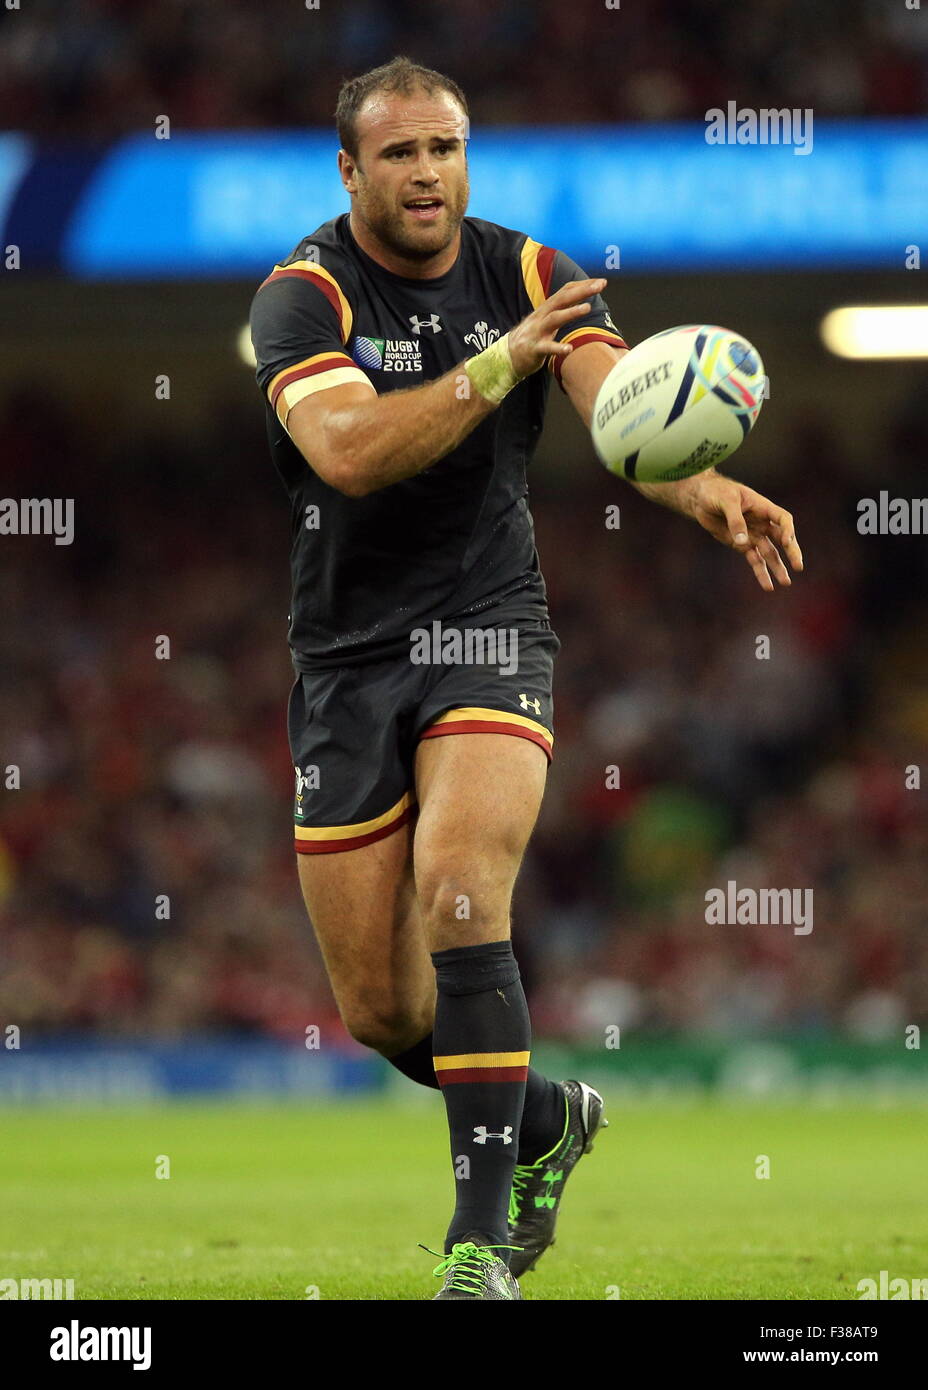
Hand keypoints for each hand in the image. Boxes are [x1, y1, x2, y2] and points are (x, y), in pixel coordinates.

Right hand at [507, 278, 606, 378]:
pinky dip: (558, 348)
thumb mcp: (546, 319)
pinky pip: (547, 348)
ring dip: (571, 312)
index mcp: (547, 308)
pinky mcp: (534, 349)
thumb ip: (561, 309)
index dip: (583, 285)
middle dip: (581, 291)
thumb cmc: (533, 336)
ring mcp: (538, 332)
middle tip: (600, 285)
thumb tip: (580, 298)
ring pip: (554, 319)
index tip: (601, 282)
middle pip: (562, 299)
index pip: (566, 291)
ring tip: (587, 308)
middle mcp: (542, 316)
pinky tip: (569, 349)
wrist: (508, 355)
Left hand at [682, 472, 802, 590]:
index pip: (782, 519)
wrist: (700, 499)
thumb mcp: (725, 501)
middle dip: (791, 552)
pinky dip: (760, 572)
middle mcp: (762, 523)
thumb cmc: (715, 492)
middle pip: (782, 539)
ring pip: (770, 553)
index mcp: (762, 507)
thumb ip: (735, 520)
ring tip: (786, 583)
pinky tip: (768, 586)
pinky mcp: (741, 545)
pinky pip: (754, 560)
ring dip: (778, 567)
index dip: (787, 530)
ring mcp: (753, 535)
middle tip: (798, 566)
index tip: (786, 541)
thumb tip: (743, 542)